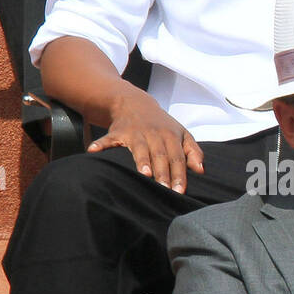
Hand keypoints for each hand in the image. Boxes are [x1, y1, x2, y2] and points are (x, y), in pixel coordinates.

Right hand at [87, 83, 203, 190]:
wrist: (134, 102)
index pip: (177, 157)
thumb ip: (193, 151)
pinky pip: (108, 139)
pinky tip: (93, 151)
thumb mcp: (181, 133)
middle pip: (160, 155)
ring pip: (139, 148)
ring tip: (144, 174)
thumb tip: (201, 170)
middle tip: (165, 190)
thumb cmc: (162, 125)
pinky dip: (100, 145)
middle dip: (163, 173)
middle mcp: (154, 134)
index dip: (179, 174)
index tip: (180, 191)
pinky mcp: (117, 132)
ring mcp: (135, 132)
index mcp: (171, 135)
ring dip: (141, 160)